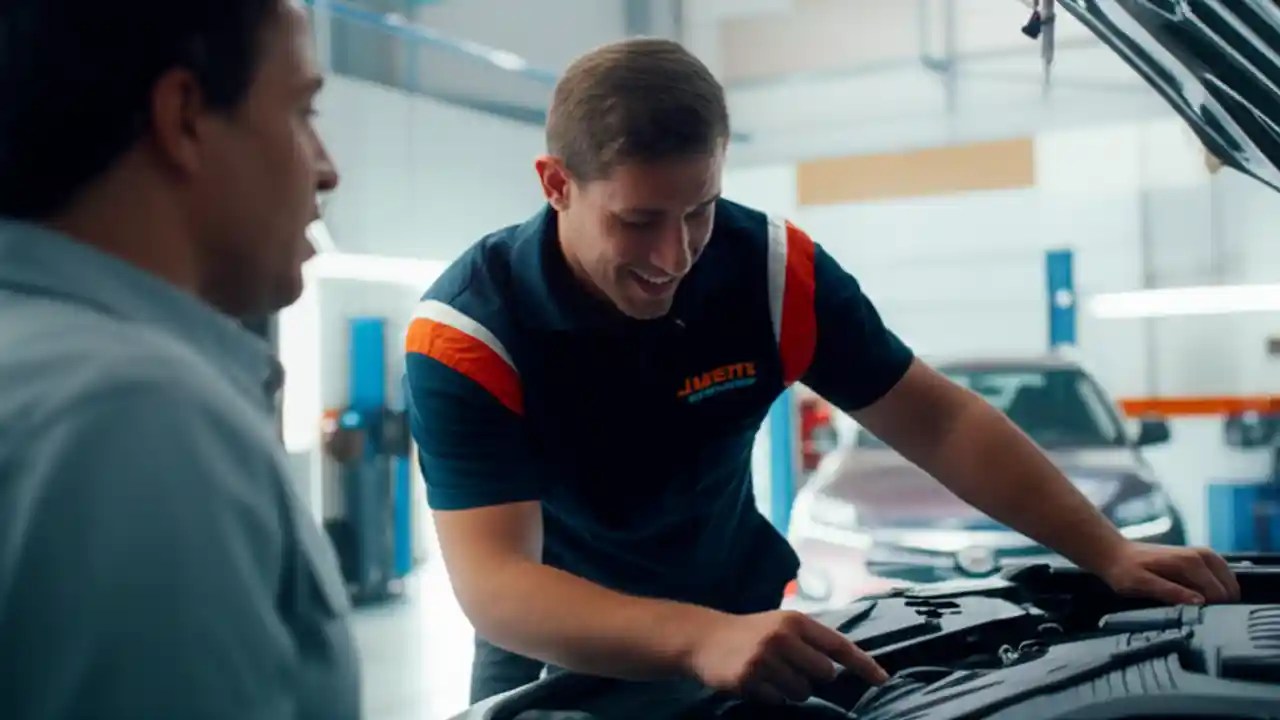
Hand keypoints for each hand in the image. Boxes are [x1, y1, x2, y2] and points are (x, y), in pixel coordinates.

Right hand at [687, 610, 888, 704]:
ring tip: (770, 674)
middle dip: (812, 677)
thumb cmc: (751, 632)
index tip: (883, 679)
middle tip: (791, 667)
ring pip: (802, 692)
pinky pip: (777, 701)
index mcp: (795, 621)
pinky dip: (770, 696)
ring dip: (791, 689)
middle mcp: (782, 638)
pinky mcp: (748, 679)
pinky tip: (755, 680)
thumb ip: (810, 640)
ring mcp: (764, 659)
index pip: (838, 645)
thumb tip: (844, 663)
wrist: (703, 638)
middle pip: (824, 675)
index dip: (863, 664)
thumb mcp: (781, 624)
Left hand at [1099, 541, 1240, 604]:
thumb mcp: (1140, 584)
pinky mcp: (1201, 558)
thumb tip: (1200, 602)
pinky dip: (1220, 589)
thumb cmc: (1124, 570)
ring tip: (1203, 611)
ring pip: (1229, 582)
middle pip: (1229, 589)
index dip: (1213, 610)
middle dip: (1221, 604)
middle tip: (1201, 617)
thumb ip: (1170, 592)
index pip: (1219, 593)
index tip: (1200, 621)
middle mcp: (1202, 555)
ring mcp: (1203, 555)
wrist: (1115, 553)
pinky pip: (1222, 576)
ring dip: (1223, 597)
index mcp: (1190, 563)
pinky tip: (1206, 600)